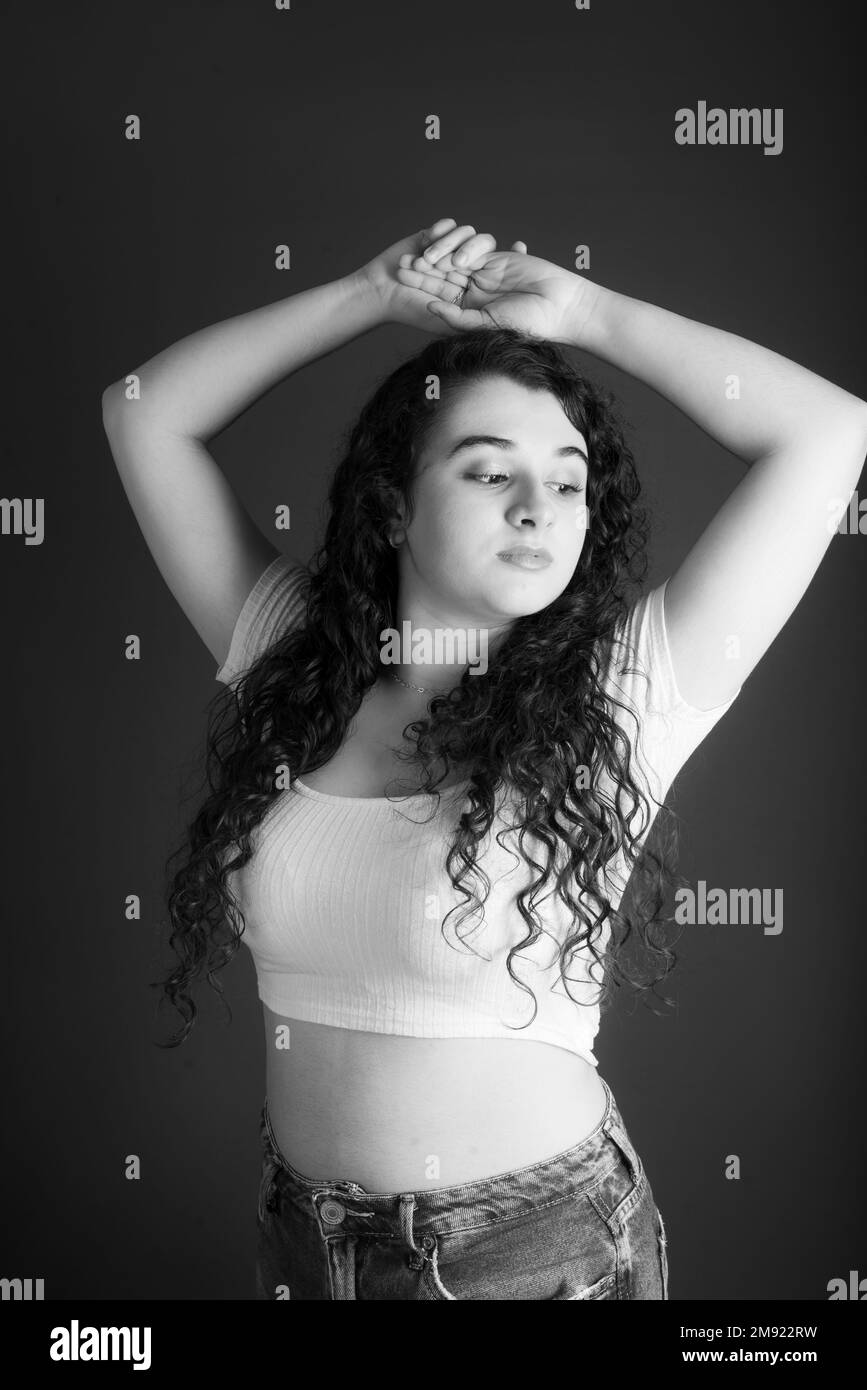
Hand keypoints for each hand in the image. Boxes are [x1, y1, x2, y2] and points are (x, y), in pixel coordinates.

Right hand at [353, 218, 515, 333]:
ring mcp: (446, 252)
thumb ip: (476, 319)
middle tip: (460, 262)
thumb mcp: (451, 321)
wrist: (379, 294)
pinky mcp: (430, 237)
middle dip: (473, 250)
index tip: (522, 248)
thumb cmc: (411, 310)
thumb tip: (512, 316)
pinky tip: (429, 239)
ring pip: (465, 236)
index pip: (498, 269)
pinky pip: (447, 226)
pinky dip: (441, 230)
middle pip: (482, 249)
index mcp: (471, 289)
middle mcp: (461, 269)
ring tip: (431, 259)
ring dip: (450, 245)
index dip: (512, 258)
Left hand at [395, 239, 588, 341]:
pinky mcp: (497, 258)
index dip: (421, 288)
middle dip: (423, 270)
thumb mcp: (485, 325)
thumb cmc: (527, 324)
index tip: (400, 282)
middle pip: (443, 278)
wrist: (559, 306)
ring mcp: (485, 274)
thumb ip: (456, 317)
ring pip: (455, 261)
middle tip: (401, 263)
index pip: (439, 297)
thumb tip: (428, 306)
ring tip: (421, 254)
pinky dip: (461, 247)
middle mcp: (474, 293)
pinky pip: (474, 248)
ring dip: (438, 256)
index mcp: (468, 312)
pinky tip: (449, 251)